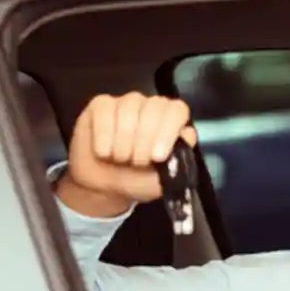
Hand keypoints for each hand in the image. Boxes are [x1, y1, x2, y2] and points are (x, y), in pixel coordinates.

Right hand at [57, 92, 197, 216]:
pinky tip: (104, 151)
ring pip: (129, 108)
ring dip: (123, 141)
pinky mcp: (101, 105)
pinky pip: (105, 111)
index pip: (177, 110)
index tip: (157, 156)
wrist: (102, 187)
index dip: (168, 130)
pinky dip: (103, 136)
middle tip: (136, 163)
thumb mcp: (160, 183)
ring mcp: (127, 103)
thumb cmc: (136, 181)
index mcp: (172, 122)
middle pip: (154, 107)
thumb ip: (178, 162)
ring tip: (120, 158)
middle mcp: (152, 108)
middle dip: (144, 140)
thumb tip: (187, 135)